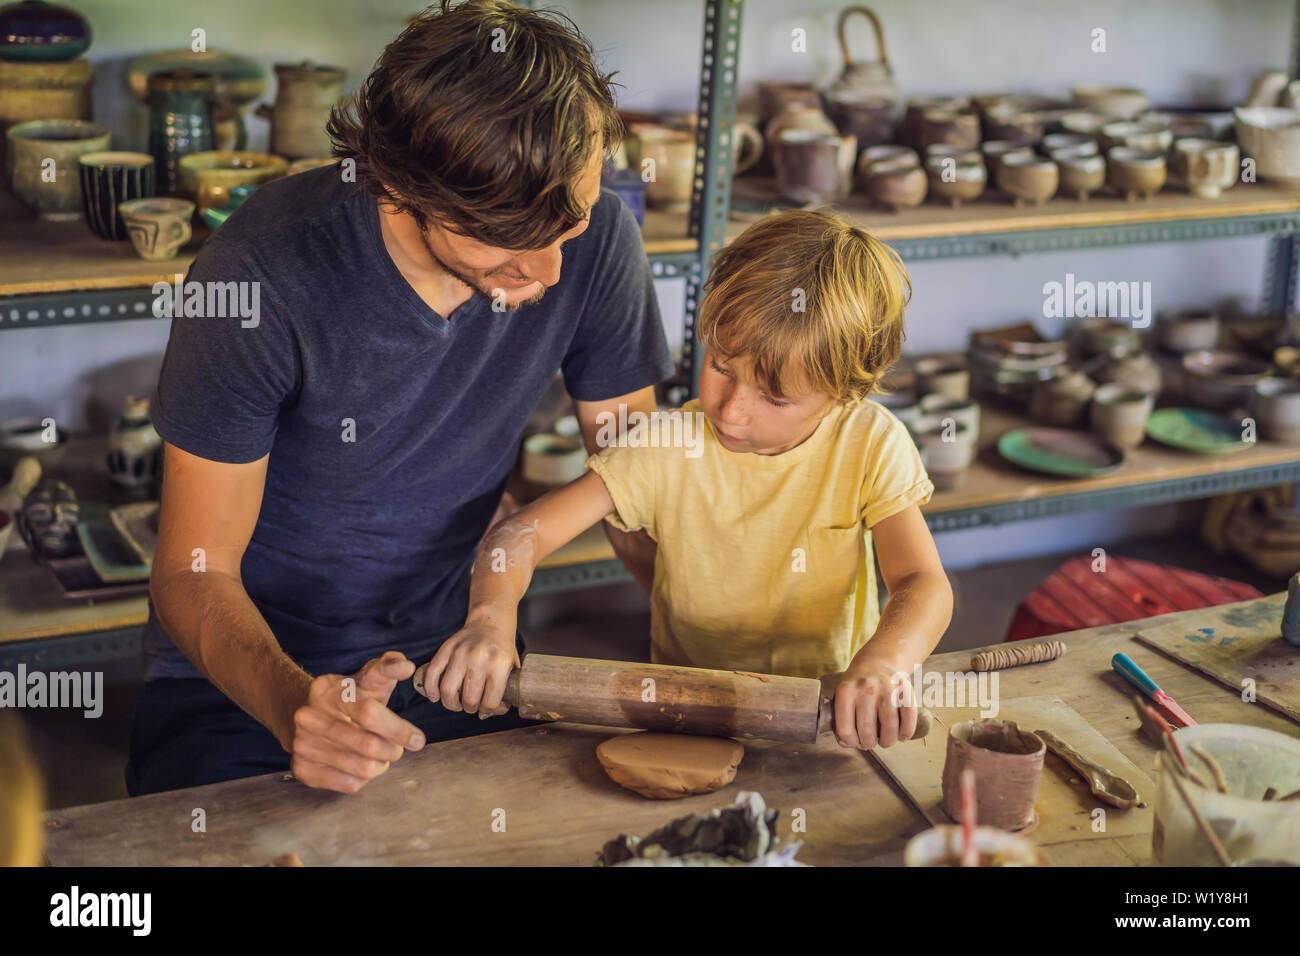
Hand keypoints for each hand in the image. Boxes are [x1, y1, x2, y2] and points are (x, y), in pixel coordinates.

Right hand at [289, 651, 426, 792]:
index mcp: (326, 690)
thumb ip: (389, 668)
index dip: (398, 729)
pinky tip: (361, 764)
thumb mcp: (367, 677)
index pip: (368, 713)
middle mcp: (309, 717)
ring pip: (361, 769)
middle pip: (367, 745)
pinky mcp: (302, 769)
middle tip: (397, 748)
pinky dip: (363, 778)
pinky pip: (348, 784)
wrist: (307, 714)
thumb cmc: (349, 697)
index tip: (417, 739)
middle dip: (393, 750)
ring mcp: (302, 744)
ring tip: (380, 755)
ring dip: (380, 765)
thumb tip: (406, 666)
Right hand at [414, 618, 518, 717]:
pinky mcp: (446, 648)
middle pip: (469, 699)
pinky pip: (432, 673)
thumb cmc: (502, 648)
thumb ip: (504, 692)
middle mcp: (479, 658)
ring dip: (451, 704)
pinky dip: (430, 689)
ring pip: (448, 690)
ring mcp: (460, 653)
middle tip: (471, 706)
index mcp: (499, 664)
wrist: (491, 621)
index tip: (487, 707)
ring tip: (456, 704)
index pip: (490, 701)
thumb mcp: (512, 668)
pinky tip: (435, 696)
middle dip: (470, 708)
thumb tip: (484, 715)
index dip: (488, 710)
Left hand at [833, 661, 917, 750]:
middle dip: (869, 743)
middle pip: (868, 731)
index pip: (845, 728)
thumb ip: (841, 718)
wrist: (878, 660)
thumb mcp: (842, 695)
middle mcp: (866, 688)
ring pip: (889, 729)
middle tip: (870, 742)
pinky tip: (902, 736)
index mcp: (846, 691)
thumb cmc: (858, 684)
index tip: (854, 742)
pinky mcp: (905, 689)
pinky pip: (909, 718)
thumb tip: (846, 743)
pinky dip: (906, 732)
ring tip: (885, 741)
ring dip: (888, 742)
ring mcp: (887, 688)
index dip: (850, 742)